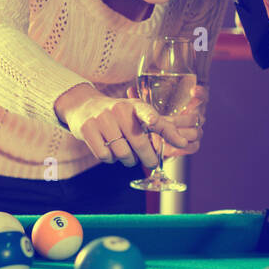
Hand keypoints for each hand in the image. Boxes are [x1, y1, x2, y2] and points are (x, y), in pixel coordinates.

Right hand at [54, 83, 186, 169]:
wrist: (84, 107)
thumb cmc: (120, 114)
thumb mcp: (139, 114)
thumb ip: (161, 126)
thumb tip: (184, 143)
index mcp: (135, 105)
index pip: (145, 111)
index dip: (149, 117)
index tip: (152, 122)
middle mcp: (118, 109)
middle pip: (138, 143)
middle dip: (149, 158)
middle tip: (152, 163)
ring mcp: (101, 119)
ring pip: (122, 153)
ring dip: (129, 160)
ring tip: (128, 154)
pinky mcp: (87, 129)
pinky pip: (105, 156)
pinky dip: (111, 159)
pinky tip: (111, 151)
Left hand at [130, 83, 207, 156]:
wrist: (154, 143)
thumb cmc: (152, 122)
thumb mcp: (146, 110)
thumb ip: (141, 100)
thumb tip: (131, 89)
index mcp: (188, 105)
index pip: (200, 96)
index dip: (200, 93)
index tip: (193, 91)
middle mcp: (195, 118)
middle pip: (196, 117)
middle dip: (179, 120)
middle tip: (165, 122)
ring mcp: (196, 132)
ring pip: (195, 133)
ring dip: (178, 134)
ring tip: (162, 137)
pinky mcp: (193, 146)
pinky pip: (193, 147)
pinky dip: (179, 148)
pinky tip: (167, 148)